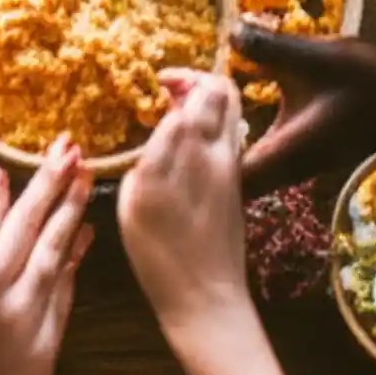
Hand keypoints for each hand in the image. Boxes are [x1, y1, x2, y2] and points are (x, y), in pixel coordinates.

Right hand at [118, 70, 248, 334]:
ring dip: (203, 108)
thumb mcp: (143, 193)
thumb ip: (159, 145)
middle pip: (226, 97)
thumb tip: (171, 114)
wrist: (205, 298)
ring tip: (169, 116)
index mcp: (202, 147)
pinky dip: (205, 133)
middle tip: (166, 92)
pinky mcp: (232, 194)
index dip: (185, 77)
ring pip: (229, 120)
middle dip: (200, 84)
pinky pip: (224, 144)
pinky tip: (179, 151)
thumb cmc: (163, 251)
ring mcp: (231, 174)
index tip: (158, 82)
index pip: (209, 87)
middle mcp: (224, 153)